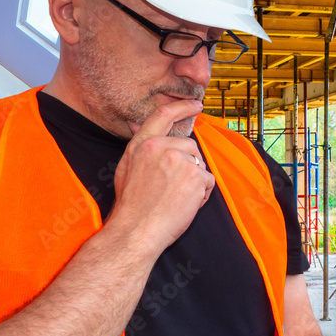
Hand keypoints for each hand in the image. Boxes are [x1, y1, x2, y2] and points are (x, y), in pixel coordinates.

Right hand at [109, 100, 214, 251]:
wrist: (136, 230)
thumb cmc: (131, 205)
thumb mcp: (127, 167)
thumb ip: (140, 147)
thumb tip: (138, 123)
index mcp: (143, 145)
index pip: (163, 116)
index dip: (182, 107)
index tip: (195, 104)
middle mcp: (161, 147)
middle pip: (190, 146)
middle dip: (189, 165)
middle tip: (174, 187)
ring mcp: (180, 160)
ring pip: (200, 165)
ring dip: (194, 181)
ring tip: (176, 198)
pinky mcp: (195, 176)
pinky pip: (208, 181)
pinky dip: (201, 194)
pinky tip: (185, 204)